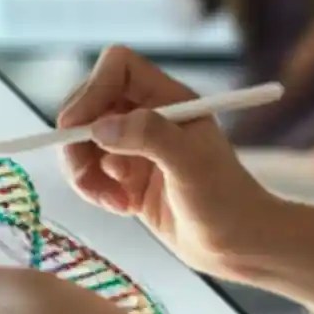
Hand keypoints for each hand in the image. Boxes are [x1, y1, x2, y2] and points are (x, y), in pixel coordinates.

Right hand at [57, 46, 280, 280]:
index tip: (77, 126)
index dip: (93, 88)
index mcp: (169, 98)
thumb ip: (149, 137)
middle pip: (90, 103)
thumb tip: (100, 127)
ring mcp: (135, 145)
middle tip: (84, 174)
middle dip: (78, 140)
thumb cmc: (224, 201)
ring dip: (84, 171)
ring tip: (113, 201)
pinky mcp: (127, 176)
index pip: (117, 66)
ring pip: (83, 140)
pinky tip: (123, 208)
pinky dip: (94, 189)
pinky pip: (89, 170)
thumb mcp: (191, 164)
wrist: (235, 246)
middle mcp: (149, 114)